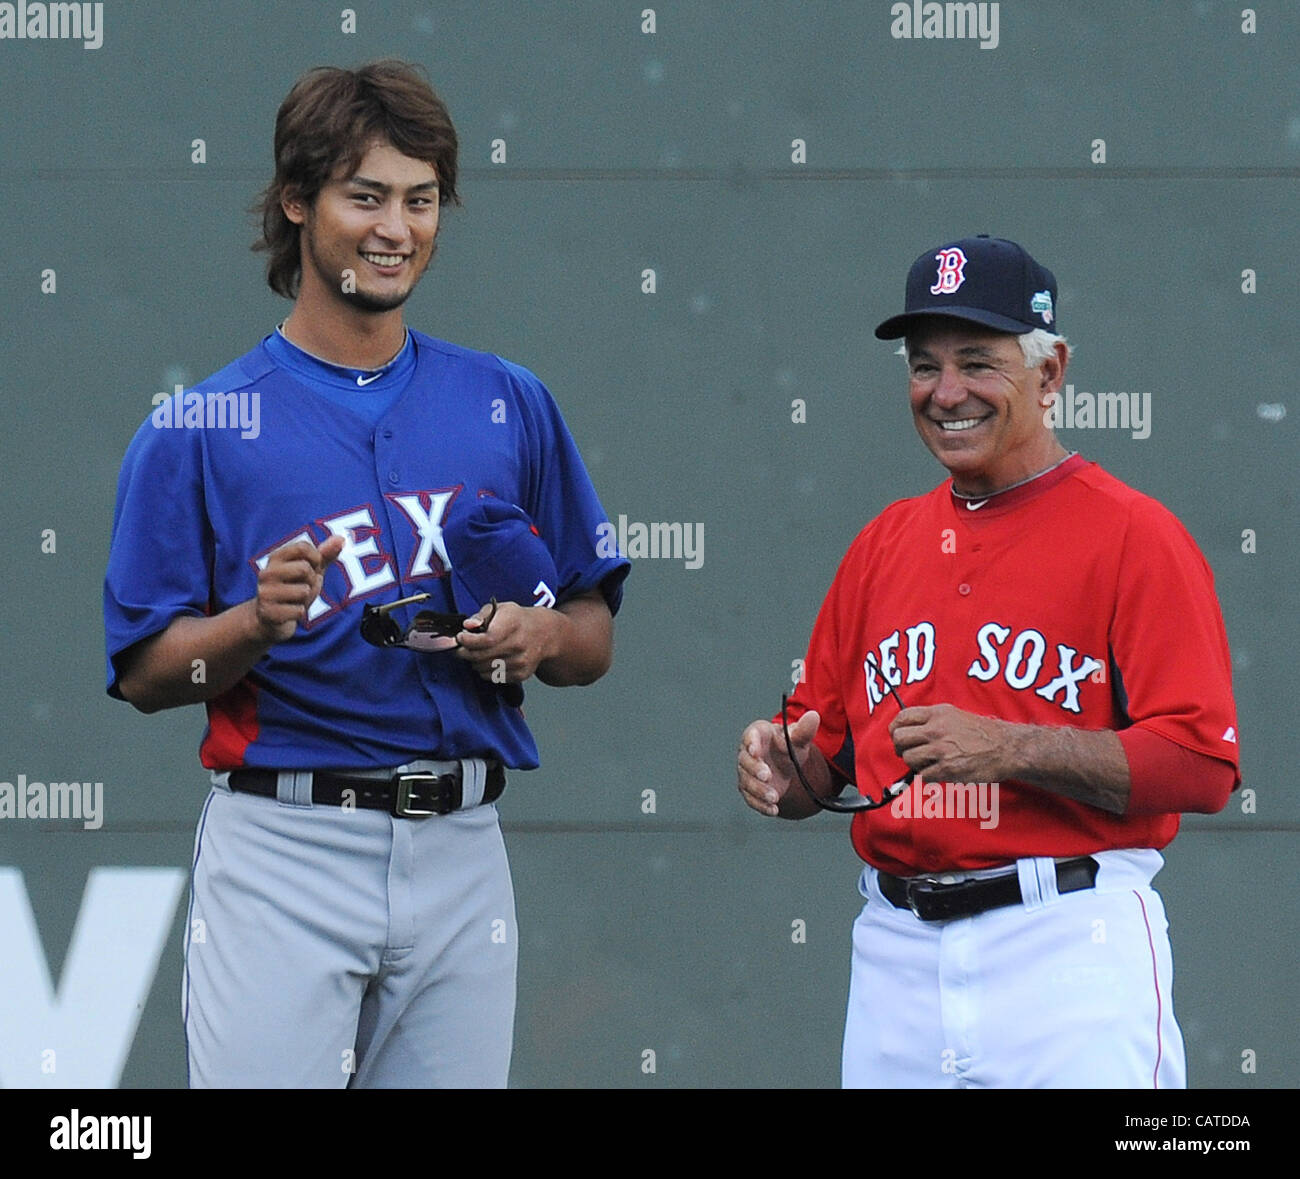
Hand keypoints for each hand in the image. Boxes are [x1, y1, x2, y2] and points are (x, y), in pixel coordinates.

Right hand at [252, 535, 344, 643]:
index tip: (313, 567)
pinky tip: (289, 612)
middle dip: (312, 580)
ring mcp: (265, 592)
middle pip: (304, 568)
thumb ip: (325, 555)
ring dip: (305, 598)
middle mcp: (267, 572)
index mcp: (276, 557)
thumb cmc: (294, 589)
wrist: (271, 618)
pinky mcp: (267, 612)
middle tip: (302, 587)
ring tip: (294, 600)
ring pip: (303, 591)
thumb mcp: (311, 570)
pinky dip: (299, 613)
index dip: (316, 558)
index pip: (302, 547)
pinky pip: (299, 611)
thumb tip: (342, 538)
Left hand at [453, 600, 561, 684]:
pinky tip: (489, 659)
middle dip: (465, 652)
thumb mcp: (501, 609)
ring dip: (474, 662)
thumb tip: (468, 625)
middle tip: (461, 647)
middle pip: (481, 656)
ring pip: (483, 669)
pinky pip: (492, 677)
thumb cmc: (518, 620)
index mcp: (513, 624)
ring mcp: (520, 662)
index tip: (461, 637)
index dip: (468, 641)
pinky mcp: (521, 675)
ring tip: (477, 652)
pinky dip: (485, 670)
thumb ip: (481, 616)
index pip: (486, 639)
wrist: (544, 634)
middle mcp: (519, 644)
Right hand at [737, 710, 819, 817]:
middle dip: (754, 770)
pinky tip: (773, 809)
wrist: (786, 765)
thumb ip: (804, 730)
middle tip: (767, 775)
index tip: (756, 751)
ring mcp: (746, 773)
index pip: (750, 737)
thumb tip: (814, 715)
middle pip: (745, 761)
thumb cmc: (788, 746)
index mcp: (757, 735)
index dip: (751, 743)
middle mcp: (747, 753)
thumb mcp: (798, 739)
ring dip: (759, 791)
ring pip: (747, 782)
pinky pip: (751, 799)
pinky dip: (761, 805)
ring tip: (775, 796)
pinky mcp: (750, 790)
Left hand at [889, 703, 1011, 782]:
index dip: (894, 729)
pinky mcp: (947, 769)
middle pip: (900, 739)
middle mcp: (936, 729)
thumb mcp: (954, 714)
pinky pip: (923, 776)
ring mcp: (941, 750)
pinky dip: (928, 777)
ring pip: (909, 758)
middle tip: (909, 752)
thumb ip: (930, 719)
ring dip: (916, 764)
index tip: (897, 736)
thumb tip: (907, 728)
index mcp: (937, 714)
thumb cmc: (981, 732)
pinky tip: (940, 772)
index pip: (902, 717)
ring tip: (929, 763)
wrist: (1005, 747)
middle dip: (901, 748)